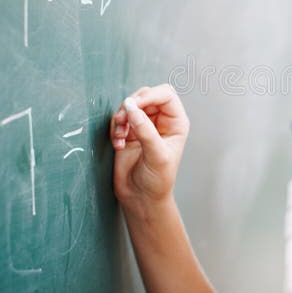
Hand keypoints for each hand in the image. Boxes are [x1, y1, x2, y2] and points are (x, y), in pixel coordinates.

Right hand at [110, 84, 189, 214]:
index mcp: (176, 123)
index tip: (134, 105)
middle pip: (146, 95)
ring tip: (120, 135)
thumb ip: (145, 130)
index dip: (149, 95)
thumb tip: (131, 107)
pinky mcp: (129, 132)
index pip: (165, 94)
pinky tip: (118, 144)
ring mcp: (144, 125)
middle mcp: (161, 121)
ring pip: (130, 105)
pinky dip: (115, 128)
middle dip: (132, 104)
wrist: (141, 198)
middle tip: (122, 120)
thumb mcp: (156, 155)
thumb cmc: (157, 180)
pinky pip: (119, 118)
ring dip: (121, 117)